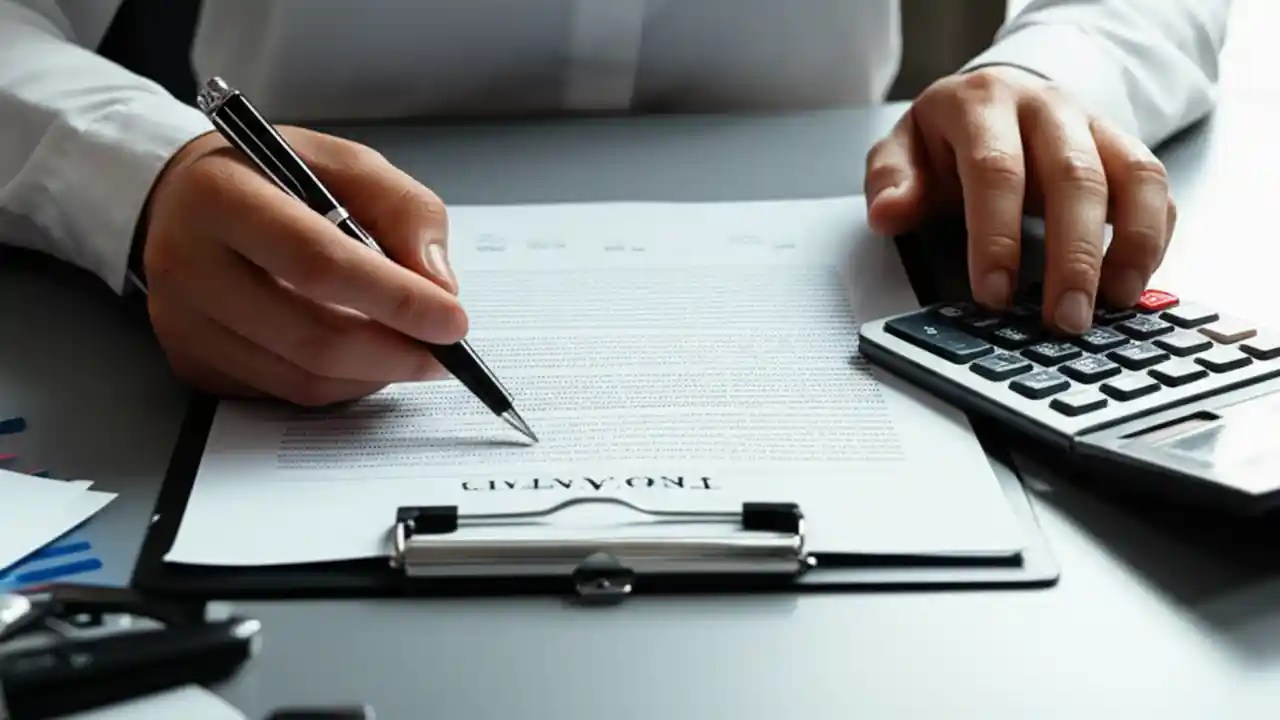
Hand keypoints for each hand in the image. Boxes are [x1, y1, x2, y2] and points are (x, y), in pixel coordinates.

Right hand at [142, 127, 466, 405]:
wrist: (185, 200)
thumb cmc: (275, 178)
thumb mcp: (346, 164)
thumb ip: (404, 211)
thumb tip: (439, 286)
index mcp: (220, 195)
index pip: (318, 262)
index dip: (395, 298)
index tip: (452, 320)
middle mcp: (186, 263)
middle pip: (311, 335)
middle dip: (395, 352)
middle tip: (444, 351)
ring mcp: (181, 323)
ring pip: (302, 378)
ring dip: (374, 373)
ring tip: (410, 348)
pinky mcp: (190, 362)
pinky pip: (284, 393)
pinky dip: (340, 383)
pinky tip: (362, 355)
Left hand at [865, 66, 1174, 333]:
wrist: (999, 94)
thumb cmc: (949, 135)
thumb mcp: (903, 150)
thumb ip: (891, 181)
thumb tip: (887, 212)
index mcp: (983, 104)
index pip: (995, 170)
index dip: (996, 237)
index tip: (994, 294)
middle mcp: (1047, 107)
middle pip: (1074, 177)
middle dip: (1073, 256)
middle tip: (1064, 319)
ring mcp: (1095, 125)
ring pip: (1132, 178)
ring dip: (1129, 247)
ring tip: (1114, 303)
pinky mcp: (1128, 148)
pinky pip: (1156, 189)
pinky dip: (1153, 237)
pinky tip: (1133, 282)